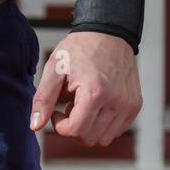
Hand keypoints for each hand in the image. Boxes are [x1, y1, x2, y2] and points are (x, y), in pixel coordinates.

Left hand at [29, 31, 141, 147]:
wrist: (108, 31)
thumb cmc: (79, 48)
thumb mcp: (55, 68)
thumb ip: (43, 99)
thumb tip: (35, 126)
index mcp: (95, 93)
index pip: (75, 131)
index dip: (60, 126)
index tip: (56, 111)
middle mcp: (116, 102)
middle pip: (89, 138)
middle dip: (73, 128)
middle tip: (68, 105)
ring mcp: (128, 105)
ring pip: (104, 139)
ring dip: (89, 128)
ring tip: (82, 105)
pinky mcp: (135, 105)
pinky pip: (118, 130)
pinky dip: (104, 125)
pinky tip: (96, 105)